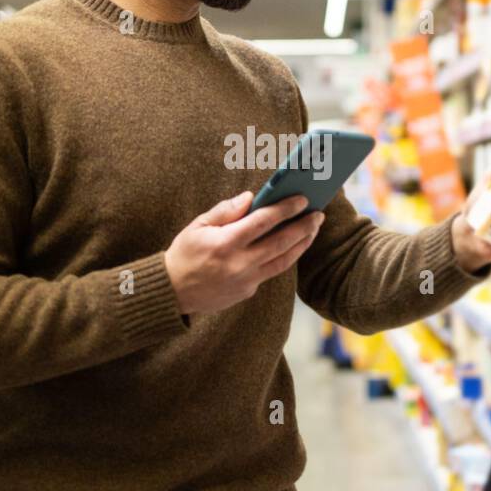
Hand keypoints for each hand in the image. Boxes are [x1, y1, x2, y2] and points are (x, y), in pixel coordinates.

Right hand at [166, 191, 324, 315]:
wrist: (172, 292)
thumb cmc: (184, 253)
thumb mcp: (197, 226)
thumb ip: (225, 211)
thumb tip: (250, 197)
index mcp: (225, 243)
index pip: (262, 222)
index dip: (285, 209)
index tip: (301, 199)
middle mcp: (239, 263)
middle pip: (281, 242)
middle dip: (303, 226)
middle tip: (318, 214)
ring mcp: (245, 280)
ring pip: (283, 261)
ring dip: (302, 244)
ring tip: (313, 229)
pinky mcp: (248, 291)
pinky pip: (271, 271)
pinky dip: (285, 257)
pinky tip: (293, 245)